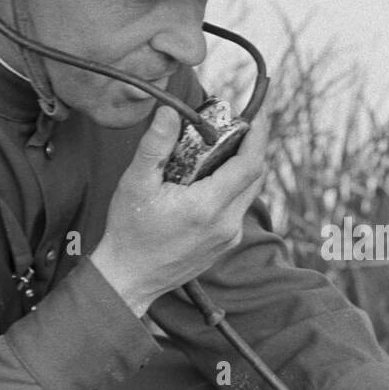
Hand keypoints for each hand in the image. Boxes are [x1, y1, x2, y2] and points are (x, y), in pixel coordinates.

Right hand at [90, 103, 269, 315]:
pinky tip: (210, 176)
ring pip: (249, 192)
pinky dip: (232, 186)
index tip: (259, 111)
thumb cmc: (129, 231)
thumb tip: (170, 111)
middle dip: (250, 145)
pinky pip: (238, 207)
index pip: (249, 163)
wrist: (128, 278)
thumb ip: (156, 145)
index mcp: (208, 207)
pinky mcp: (225, 244)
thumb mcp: (135, 183)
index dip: (259, 134)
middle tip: (234, 123)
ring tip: (222, 144)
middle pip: (255, 175)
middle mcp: (226, 224)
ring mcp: (228, 237)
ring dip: (242, 166)